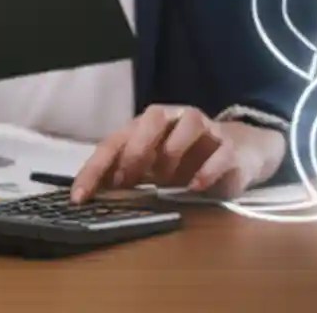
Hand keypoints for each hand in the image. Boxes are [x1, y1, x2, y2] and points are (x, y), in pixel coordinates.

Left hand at [71, 104, 285, 202]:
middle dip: (135, 149)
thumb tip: (91, 192)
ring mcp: (204, 129)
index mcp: (146, 126)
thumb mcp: (150, 169)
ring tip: (166, 180)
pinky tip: (195, 186)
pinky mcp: (229, 146)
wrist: (237, 152)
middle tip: (126, 180)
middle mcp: (173, 120)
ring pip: (188, 125)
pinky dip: (206, 170)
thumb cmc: (185, 160)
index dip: (95, 169)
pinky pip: (220, 152)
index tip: (79, 196)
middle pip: (151, 118)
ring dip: (171, 153)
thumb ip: (124, 176)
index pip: (114, 143)